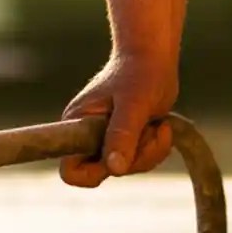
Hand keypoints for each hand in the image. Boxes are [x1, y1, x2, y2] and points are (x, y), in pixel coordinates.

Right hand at [60, 54, 178, 187]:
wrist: (153, 58)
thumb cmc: (140, 74)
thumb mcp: (133, 105)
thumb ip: (122, 135)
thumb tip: (115, 169)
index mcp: (77, 126)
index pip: (70, 171)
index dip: (91, 174)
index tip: (118, 157)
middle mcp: (87, 137)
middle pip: (107, 173)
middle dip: (135, 158)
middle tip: (150, 131)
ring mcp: (107, 140)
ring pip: (128, 168)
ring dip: (150, 151)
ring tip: (158, 125)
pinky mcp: (125, 141)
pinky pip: (140, 161)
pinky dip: (156, 148)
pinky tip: (161, 126)